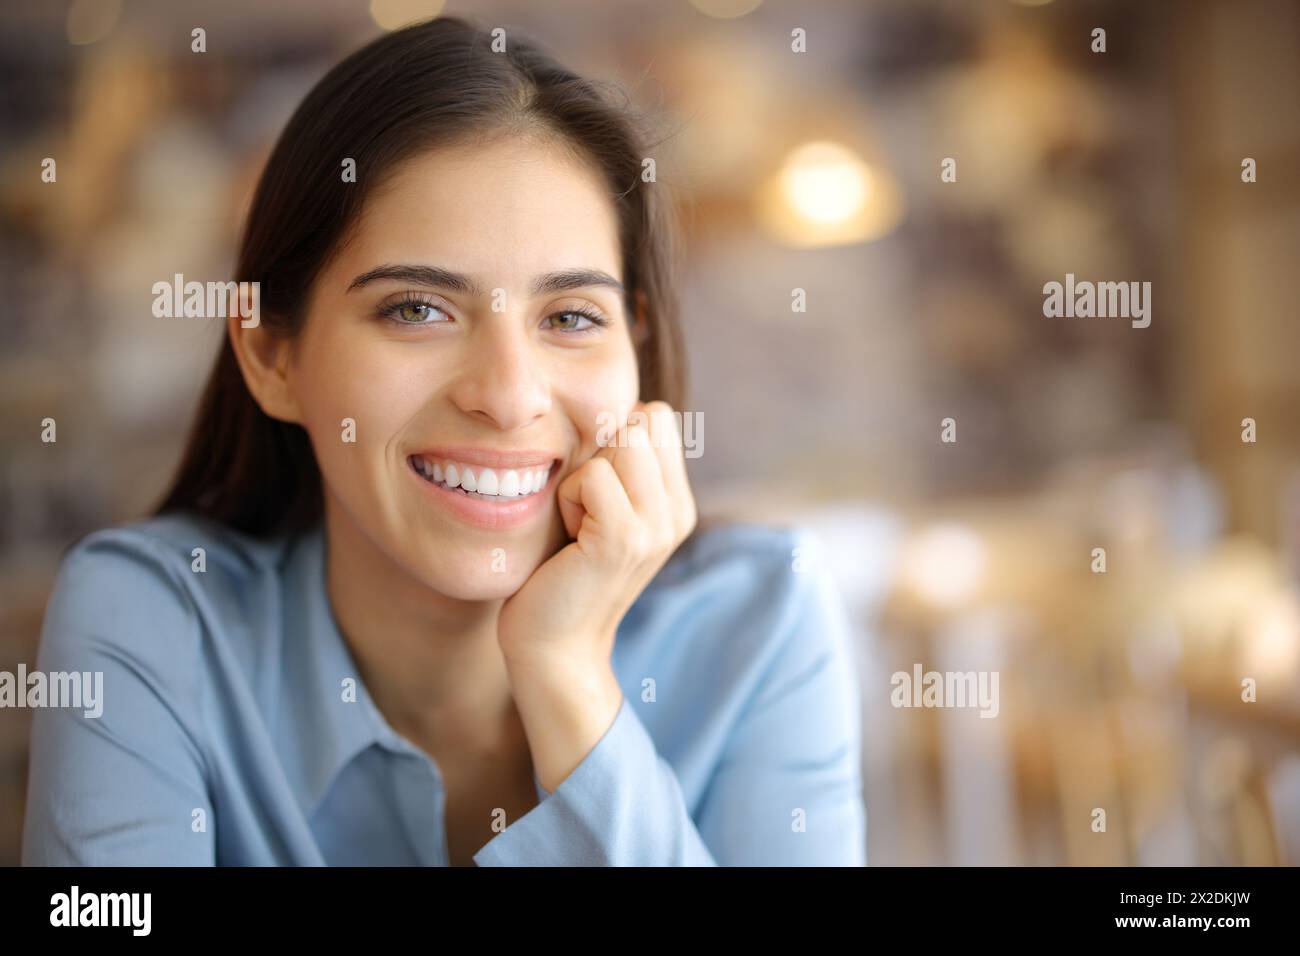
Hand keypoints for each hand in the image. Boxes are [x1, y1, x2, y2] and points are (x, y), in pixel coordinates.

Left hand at [497, 400, 697, 790]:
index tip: (595, 493)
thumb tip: (619, 405)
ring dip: (582, 475)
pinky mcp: (625, 538)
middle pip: (644, 419)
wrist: (554, 645)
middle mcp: (678, 512)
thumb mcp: (600, 508)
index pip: (657, 416)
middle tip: (584, 509)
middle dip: (601, 450)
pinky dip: (568, 497)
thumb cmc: (561, 570)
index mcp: (676, 502)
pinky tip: (570, 537)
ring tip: (578, 523)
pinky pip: (592, 474)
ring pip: (621, 440)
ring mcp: (657, 526)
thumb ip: (619, 464)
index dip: (614, 437)